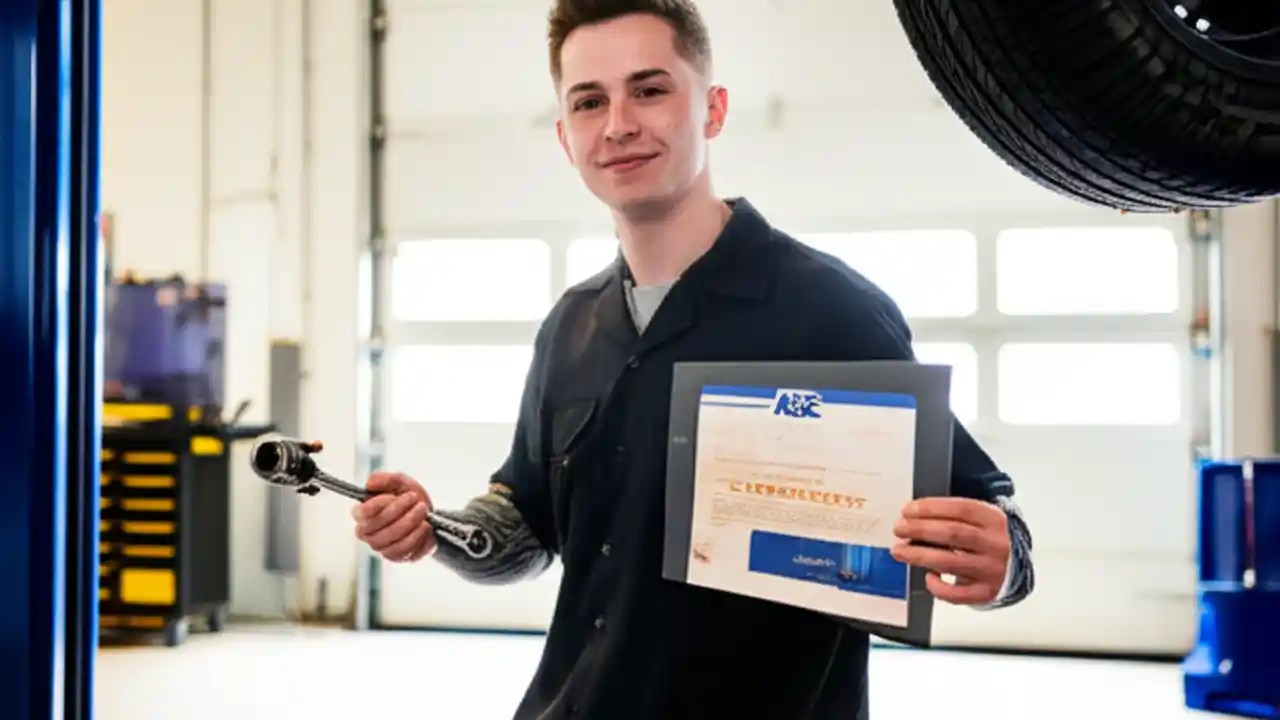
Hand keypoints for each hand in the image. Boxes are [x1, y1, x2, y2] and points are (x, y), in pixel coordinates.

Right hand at [351, 471, 434, 562]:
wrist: (427, 513)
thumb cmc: (409, 497)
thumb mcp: (400, 482)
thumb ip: (386, 479)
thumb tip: (370, 483)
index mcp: (363, 514)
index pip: (361, 513)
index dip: (377, 505)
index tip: (394, 495)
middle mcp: (368, 533)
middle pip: (378, 527)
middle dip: (401, 512)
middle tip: (417, 501)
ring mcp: (381, 547)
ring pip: (392, 540)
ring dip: (412, 524)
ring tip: (423, 512)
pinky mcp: (396, 557)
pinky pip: (406, 552)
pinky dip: (419, 538)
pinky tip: (425, 527)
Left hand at [890, 497, 1009, 605]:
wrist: (1015, 566)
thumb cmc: (987, 540)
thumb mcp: (979, 520)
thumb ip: (953, 517)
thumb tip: (913, 520)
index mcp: (993, 520)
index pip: (960, 509)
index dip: (930, 508)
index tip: (907, 510)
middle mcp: (995, 544)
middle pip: (952, 533)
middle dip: (920, 529)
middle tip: (899, 529)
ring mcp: (991, 570)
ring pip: (950, 562)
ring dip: (919, 555)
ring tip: (900, 551)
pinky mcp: (985, 592)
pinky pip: (957, 594)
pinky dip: (939, 587)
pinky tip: (928, 577)